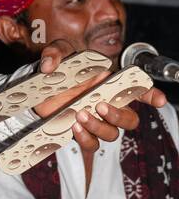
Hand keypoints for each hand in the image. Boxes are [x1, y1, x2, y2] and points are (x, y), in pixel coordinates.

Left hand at [33, 39, 165, 152]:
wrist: (39, 93)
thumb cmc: (58, 73)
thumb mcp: (58, 55)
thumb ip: (56, 53)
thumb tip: (49, 64)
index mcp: (109, 84)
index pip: (137, 91)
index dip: (151, 96)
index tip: (159, 100)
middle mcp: (107, 104)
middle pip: (129, 119)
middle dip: (119, 115)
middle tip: (100, 106)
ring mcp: (96, 121)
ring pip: (112, 133)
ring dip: (99, 127)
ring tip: (80, 115)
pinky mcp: (81, 133)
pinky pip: (92, 145)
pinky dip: (86, 139)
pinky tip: (74, 128)